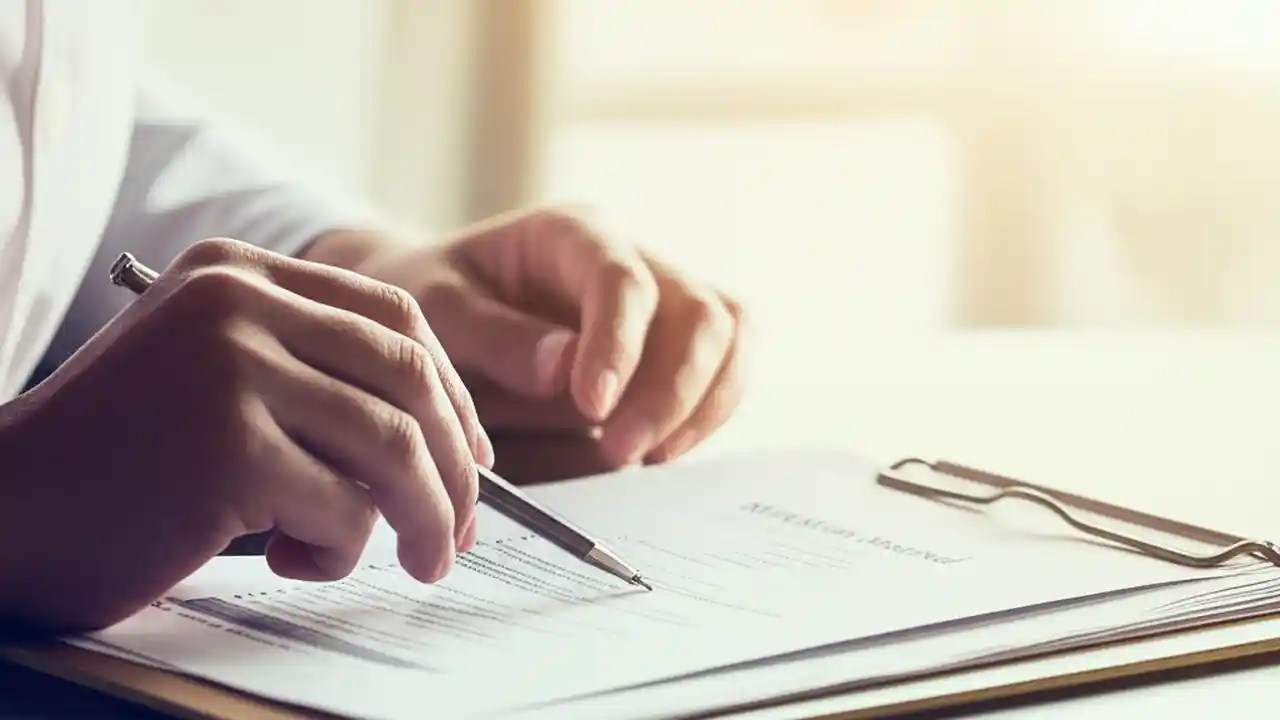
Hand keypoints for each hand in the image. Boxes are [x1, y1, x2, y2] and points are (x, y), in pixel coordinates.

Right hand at [0, 238, 487, 630]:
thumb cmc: (126, 459)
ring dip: (425, 519)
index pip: (395, 316)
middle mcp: (237, 300)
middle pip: (408, 378)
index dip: (452, 391)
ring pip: (394, 447)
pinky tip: (287, 559)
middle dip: (455, 467)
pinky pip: (344, 511)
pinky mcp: (228, 446)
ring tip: (420, 560)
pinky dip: (339, 552)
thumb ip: (318, 379)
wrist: (7, 509)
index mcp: (240, 271)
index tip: (474, 454)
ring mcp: (231, 368)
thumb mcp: (221, 377)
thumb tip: (458, 445)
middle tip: (461, 529)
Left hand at [329, 209, 746, 482]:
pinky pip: (726, 366)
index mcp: (569, 234)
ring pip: (730, 333)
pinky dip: (707, 412)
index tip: (592, 408)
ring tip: (645, 455)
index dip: (619, 346)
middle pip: (699, 308)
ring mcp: (662, 294)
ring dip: (702, 402)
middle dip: (671, 389)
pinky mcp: (675, 338)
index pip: (623, 279)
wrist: (441, 308)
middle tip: (619, 451)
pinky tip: (660, 451)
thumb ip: (495, 338)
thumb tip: (565, 371)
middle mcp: (630, 255)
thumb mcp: (436, 312)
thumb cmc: (433, 302)